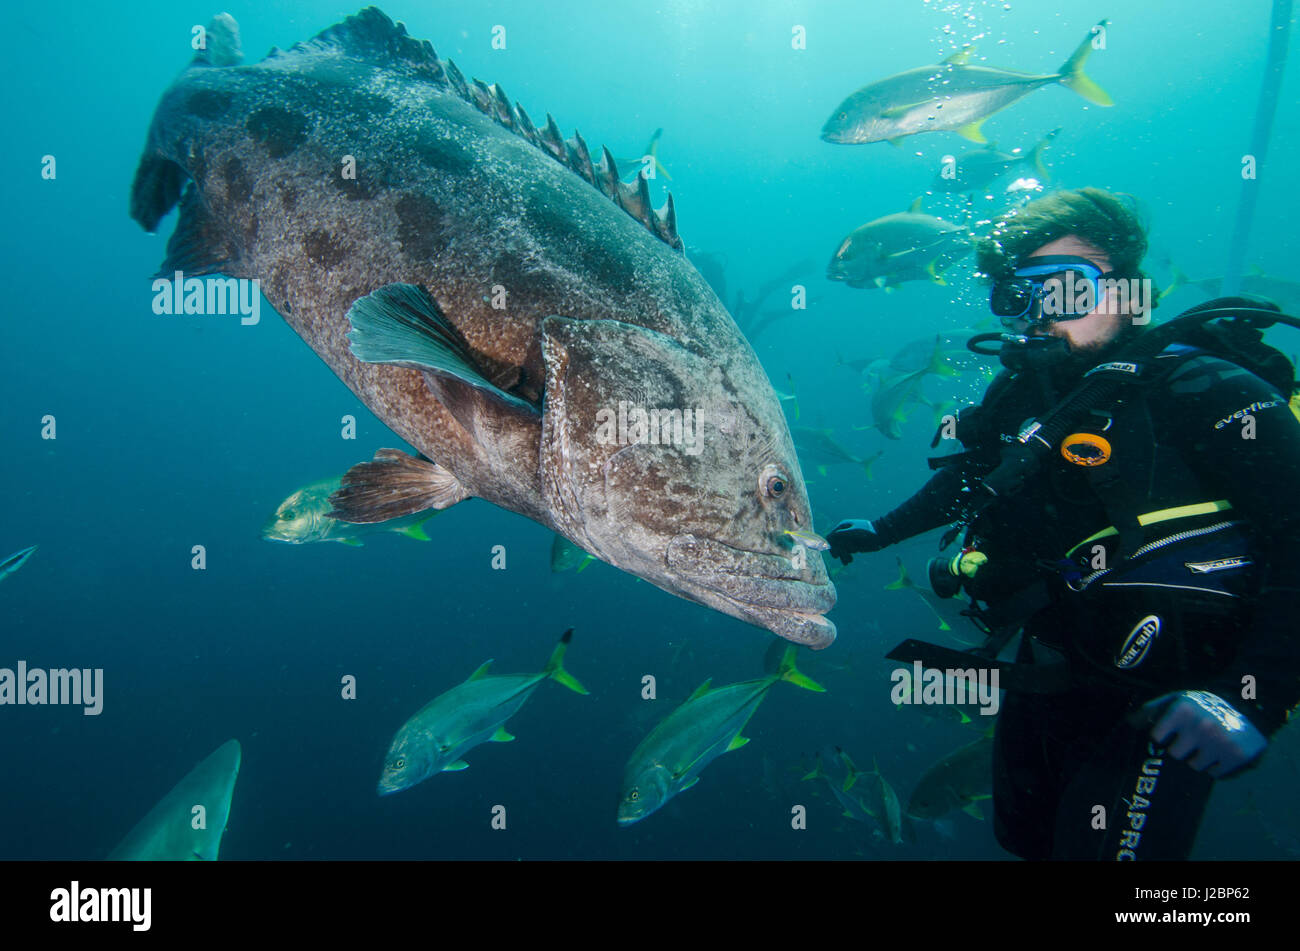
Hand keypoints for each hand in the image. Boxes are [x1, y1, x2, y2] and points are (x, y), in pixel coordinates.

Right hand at [826, 519, 886, 564]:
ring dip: (843, 556)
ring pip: (840, 549)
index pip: (832, 536)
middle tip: (839, 557)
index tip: (834, 552)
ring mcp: (848, 539)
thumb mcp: (856, 531)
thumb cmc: (869, 531)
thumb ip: (844, 533)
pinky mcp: (853, 546)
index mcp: (844, 526)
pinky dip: (846, 557)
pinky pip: (846, 552)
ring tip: (848, 561)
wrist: (881, 535)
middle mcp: (844, 533)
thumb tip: (832, 536)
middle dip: (838, 551)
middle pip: (835, 544)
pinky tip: (849, 561)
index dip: (831, 544)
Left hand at [1142, 691, 1266, 777]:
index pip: (1156, 737)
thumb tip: (1129, 723)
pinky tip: (1221, 751)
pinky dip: (1217, 766)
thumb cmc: (1203, 704)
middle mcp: (1200, 726)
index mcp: (1182, 710)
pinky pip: (1215, 773)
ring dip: (1199, 758)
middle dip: (1181, 748)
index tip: (1168, 732)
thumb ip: (1151, 710)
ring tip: (1207, 744)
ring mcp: (1220, 743)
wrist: (1248, 705)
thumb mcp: (1176, 699)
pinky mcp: (1237, 756)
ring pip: (1194, 766)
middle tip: (1191, 739)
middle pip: (1175, 754)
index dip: (1162, 736)